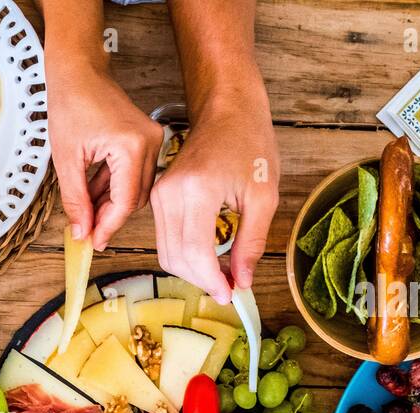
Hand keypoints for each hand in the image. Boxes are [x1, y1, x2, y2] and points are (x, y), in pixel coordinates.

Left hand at [48, 62, 162, 250]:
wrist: (79, 71)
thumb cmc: (71, 104)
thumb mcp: (66, 160)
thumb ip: (75, 200)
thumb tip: (82, 232)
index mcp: (131, 147)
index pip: (125, 201)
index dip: (108, 226)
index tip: (93, 241)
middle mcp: (149, 143)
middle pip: (135, 198)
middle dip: (110, 218)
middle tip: (87, 232)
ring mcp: (151, 140)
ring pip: (136, 189)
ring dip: (111, 204)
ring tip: (87, 213)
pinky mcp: (146, 139)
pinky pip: (134, 174)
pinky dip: (114, 188)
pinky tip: (94, 194)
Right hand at [151, 104, 278, 302]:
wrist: (226, 111)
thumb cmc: (250, 145)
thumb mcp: (263, 197)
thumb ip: (251, 243)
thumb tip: (242, 281)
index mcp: (197, 191)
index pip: (195, 252)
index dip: (212, 281)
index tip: (231, 295)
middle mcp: (169, 195)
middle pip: (176, 258)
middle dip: (203, 280)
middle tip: (230, 288)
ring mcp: (158, 196)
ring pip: (167, 253)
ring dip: (193, 271)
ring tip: (222, 275)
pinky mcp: (156, 198)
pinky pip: (165, 240)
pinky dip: (185, 256)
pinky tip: (209, 258)